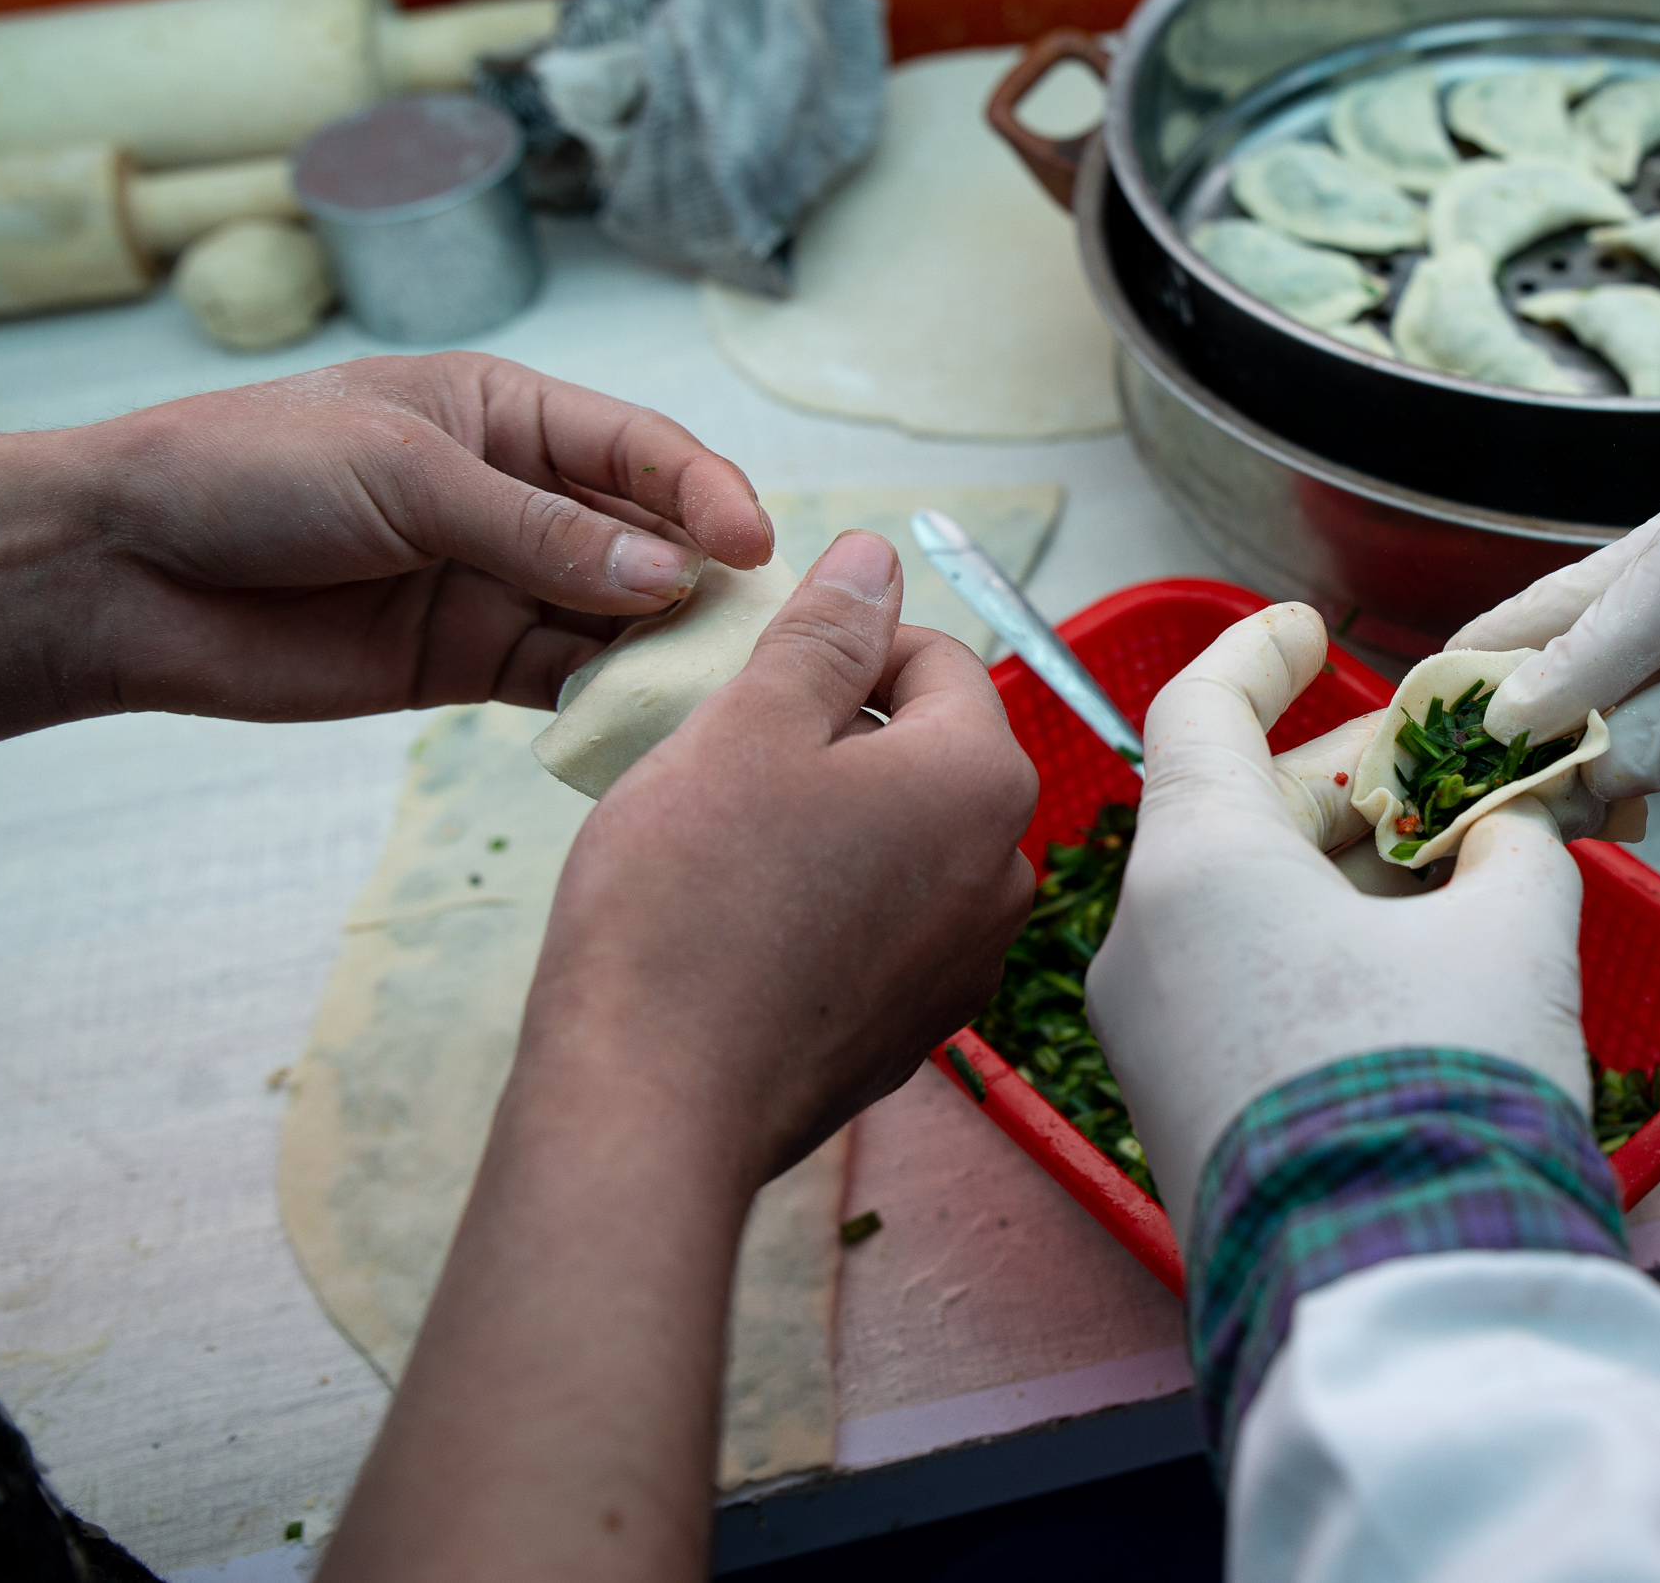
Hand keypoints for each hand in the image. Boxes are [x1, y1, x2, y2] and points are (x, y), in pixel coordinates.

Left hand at [0, 353, 775, 757]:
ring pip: (615, 614)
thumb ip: (538, 531)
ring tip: (716, 683)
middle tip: (760, 630)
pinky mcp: (464, 662)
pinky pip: (562, 677)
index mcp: (504, 414)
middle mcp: (516, 495)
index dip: (704, 491)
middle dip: (704, 576)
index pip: (638, 448)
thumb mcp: (405, 476)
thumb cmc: (249, 475)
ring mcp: (493, 581)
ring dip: (666, 643)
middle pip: (646, 534)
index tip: (754, 544)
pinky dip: (608, 696)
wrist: (120, 572)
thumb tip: (670, 578)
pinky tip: (647, 716)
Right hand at [326, 532, 1037, 1582]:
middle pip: (930, 751)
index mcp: (982, 776)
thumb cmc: (690, 900)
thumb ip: (826, 634)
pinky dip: (832, 902)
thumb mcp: (749, 726)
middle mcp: (1005, 868)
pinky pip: (888, 923)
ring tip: (729, 844)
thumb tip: (878, 557)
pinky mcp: (919, 1025)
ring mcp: (969, 959)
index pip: (934, 658)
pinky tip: (747, 924)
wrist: (654, 1102)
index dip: (840, 650)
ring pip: (907, 839)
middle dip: (839, 736)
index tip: (753, 684)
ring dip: (834, 819)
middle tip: (728, 761)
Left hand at [1087, 604, 1586, 1216]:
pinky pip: (1234, 987)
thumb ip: (1516, 849)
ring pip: (1238, 906)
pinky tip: (1416, 965)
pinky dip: (1314, 949)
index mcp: (1197, 865)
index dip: (1260, 654)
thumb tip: (1513, 833)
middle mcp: (1143, 942)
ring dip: (1342, 875)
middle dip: (1348, 785)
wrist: (1396, 1298)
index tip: (1307, 628)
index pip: (1202, 711)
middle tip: (1444, 773)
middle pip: (1235, 813)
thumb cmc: (1440, 1090)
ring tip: (1459, 873)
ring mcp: (1149, 1037)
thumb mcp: (1514, 931)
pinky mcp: (1178, 1112)